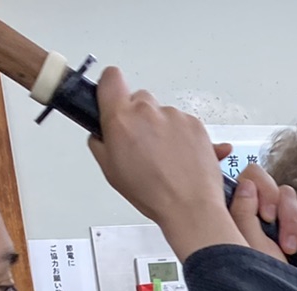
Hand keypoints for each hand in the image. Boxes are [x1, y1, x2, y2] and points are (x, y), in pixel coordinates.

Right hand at [85, 68, 241, 261]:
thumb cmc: (153, 193)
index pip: (110, 78)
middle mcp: (148, 111)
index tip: (112, 92)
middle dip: (138, 116)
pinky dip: (182, 136)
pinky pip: (184, 123)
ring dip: (162, 128)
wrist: (190, 207)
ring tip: (166, 158)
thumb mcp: (111, 171)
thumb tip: (101, 134)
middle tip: (142, 142)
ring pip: (163, 113)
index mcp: (121, 118)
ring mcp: (174, 116)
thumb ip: (100, 143)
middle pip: (139, 98)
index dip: (110, 84)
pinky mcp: (195, 123)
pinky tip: (181, 158)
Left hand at [225, 160, 296, 264]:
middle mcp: (258, 214)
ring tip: (289, 247)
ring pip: (289, 195)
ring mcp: (280, 220)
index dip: (252, 180)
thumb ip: (243, 212)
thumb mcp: (248, 244)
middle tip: (271, 220)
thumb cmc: (265, 280)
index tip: (253, 193)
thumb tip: (247, 184)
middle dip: (274, 200)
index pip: (244, 178)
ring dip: (292, 219)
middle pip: (268, 181)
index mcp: (238, 215)